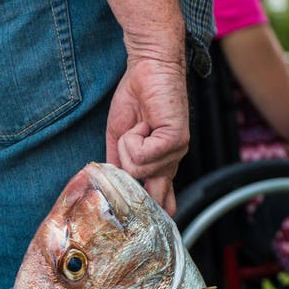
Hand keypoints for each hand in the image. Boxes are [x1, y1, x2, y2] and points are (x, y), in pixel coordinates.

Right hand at [106, 56, 188, 215]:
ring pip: (139, 171)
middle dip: (136, 180)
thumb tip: (112, 186)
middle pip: (150, 195)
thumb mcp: (120, 139)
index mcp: (161, 164)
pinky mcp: (175, 141)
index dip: (157, 211)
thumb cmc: (136, 98)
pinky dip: (133, 138)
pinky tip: (142, 123)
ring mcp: (176, 153)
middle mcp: (171, 163)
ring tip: (138, 125)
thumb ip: (118, 165)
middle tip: (135, 149)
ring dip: (128, 145)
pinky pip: (143, 156)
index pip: (163, 200)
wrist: (148, 66)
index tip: (156, 222)